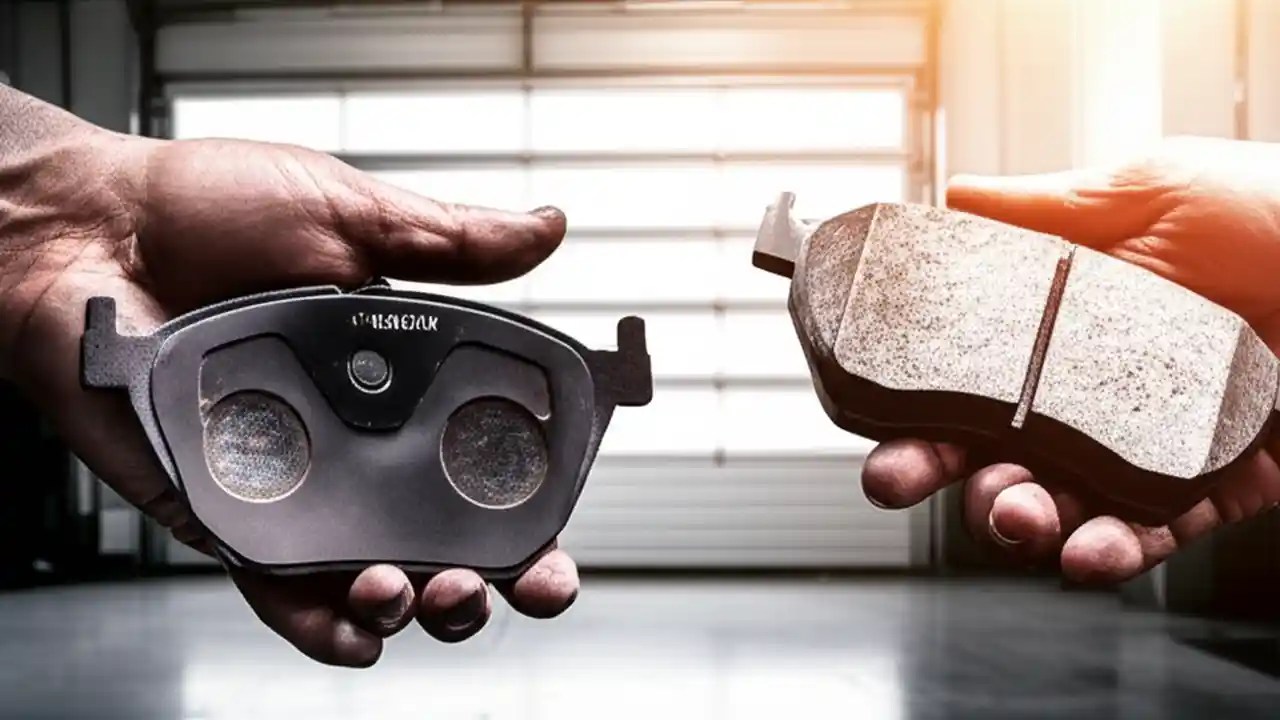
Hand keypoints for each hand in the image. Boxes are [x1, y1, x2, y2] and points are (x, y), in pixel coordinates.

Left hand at [0, 93, 576, 666]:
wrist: (84, 229)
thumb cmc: (207, 211)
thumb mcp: (348, 215)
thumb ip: (452, 243)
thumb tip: (549, 229)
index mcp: (397, 380)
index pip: (484, 459)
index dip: (531, 504)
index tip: (560, 528)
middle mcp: (354, 443)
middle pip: (444, 535)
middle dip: (493, 577)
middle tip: (522, 583)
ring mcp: (294, 482)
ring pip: (372, 575)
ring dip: (416, 605)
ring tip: (426, 592)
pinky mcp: (224, 510)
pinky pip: (275, 587)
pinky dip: (317, 623)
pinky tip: (358, 634)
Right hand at [861, 136, 1279, 583]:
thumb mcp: (1155, 190)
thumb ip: (1052, 206)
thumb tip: (955, 198)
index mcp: (1066, 323)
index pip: (966, 371)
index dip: (910, 399)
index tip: (868, 417)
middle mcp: (1096, 390)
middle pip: (994, 446)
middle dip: (938, 472)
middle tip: (898, 479)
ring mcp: (1151, 443)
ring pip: (1062, 499)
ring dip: (1022, 519)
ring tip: (1015, 519)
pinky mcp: (1216, 485)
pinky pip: (1156, 529)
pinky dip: (1116, 547)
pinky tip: (1088, 550)